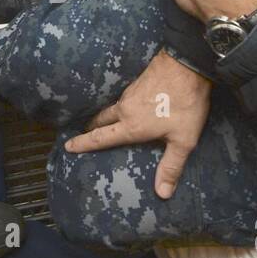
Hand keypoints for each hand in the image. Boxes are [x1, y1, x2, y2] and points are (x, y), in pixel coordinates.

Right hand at [64, 50, 210, 198]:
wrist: (187, 63)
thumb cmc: (185, 104)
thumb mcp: (183, 140)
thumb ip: (171, 166)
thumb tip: (162, 194)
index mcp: (132, 126)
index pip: (101, 138)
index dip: (84, 144)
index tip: (68, 146)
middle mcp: (125, 109)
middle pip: (101, 120)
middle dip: (91, 128)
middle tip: (84, 134)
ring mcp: (130, 92)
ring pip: (111, 107)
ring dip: (104, 115)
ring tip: (104, 122)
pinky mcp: (138, 80)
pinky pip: (123, 96)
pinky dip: (120, 104)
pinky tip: (128, 105)